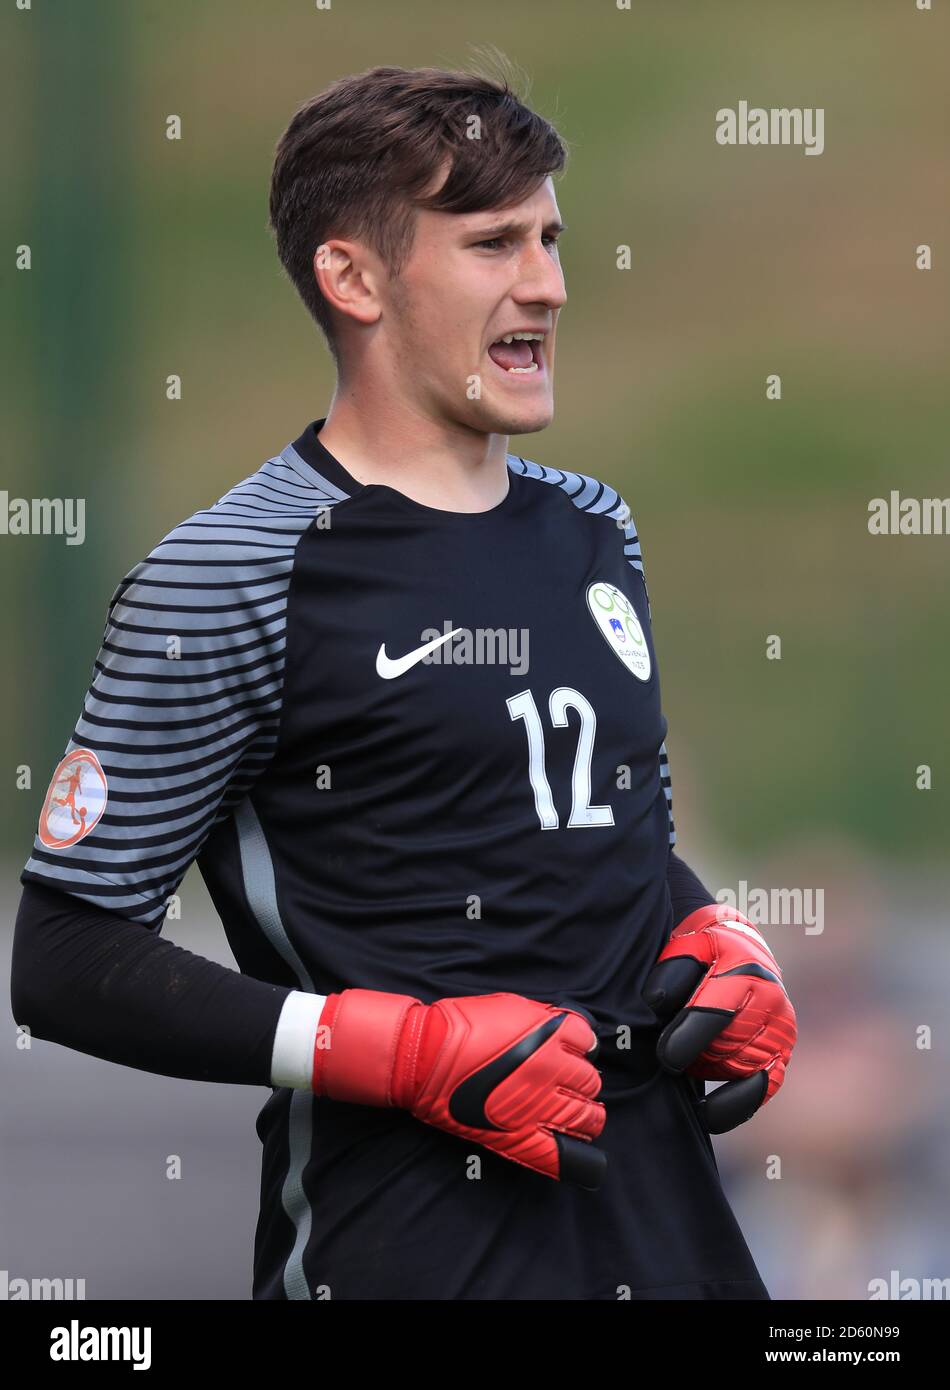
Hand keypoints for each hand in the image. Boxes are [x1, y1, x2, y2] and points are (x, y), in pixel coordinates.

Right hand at [312, 989, 606, 1187]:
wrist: (424, 1057)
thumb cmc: (460, 1025)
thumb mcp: (509, 1004)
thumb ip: (543, 1018)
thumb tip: (564, 1028)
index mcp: (552, 1035)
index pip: (587, 1042)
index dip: (580, 1047)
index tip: (571, 1051)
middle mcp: (554, 1071)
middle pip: (591, 1082)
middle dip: (583, 1082)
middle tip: (568, 1083)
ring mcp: (540, 1107)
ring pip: (588, 1118)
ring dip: (587, 1116)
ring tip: (578, 1115)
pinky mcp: (521, 1137)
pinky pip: (561, 1155)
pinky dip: (573, 1155)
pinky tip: (572, 1146)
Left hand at [643, 905, 796, 1132]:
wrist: (739, 950)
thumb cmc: (705, 951)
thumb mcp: (687, 946)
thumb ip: (672, 971)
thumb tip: (659, 1001)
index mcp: (746, 972)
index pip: (715, 1015)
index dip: (687, 1039)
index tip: (667, 1056)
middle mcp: (771, 1004)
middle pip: (725, 1049)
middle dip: (695, 1056)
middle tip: (671, 1053)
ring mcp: (780, 1033)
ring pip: (737, 1071)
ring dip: (709, 1071)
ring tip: (690, 1058)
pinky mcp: (780, 1056)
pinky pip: (762, 1090)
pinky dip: (735, 1104)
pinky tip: (707, 1110)